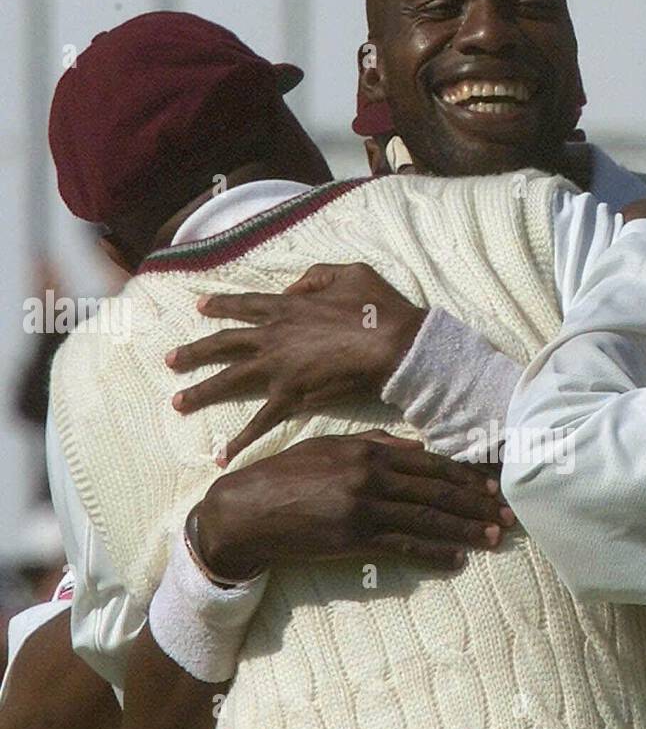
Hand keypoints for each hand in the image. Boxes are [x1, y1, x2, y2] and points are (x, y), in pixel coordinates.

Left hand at [167, 263, 426, 464]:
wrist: (393, 345)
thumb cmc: (378, 308)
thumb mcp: (349, 272)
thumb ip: (316, 276)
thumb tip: (293, 287)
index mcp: (286, 306)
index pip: (244, 305)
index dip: (221, 304)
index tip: (200, 307)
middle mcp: (272, 337)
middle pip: (223, 344)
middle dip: (194, 352)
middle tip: (169, 360)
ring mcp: (278, 369)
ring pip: (229, 381)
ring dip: (201, 392)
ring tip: (177, 402)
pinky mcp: (291, 397)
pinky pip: (260, 421)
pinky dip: (241, 440)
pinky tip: (221, 456)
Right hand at [194, 430, 512, 578]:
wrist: (247, 510)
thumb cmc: (286, 476)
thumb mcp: (330, 447)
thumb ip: (376, 445)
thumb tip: (418, 450)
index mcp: (369, 451)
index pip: (431, 463)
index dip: (468, 475)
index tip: (495, 485)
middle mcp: (372, 476)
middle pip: (438, 491)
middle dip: (478, 504)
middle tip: (510, 514)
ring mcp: (364, 509)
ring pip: (428, 519)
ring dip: (466, 530)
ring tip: (495, 537)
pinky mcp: (355, 539)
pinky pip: (404, 546)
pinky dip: (434, 552)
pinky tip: (458, 558)